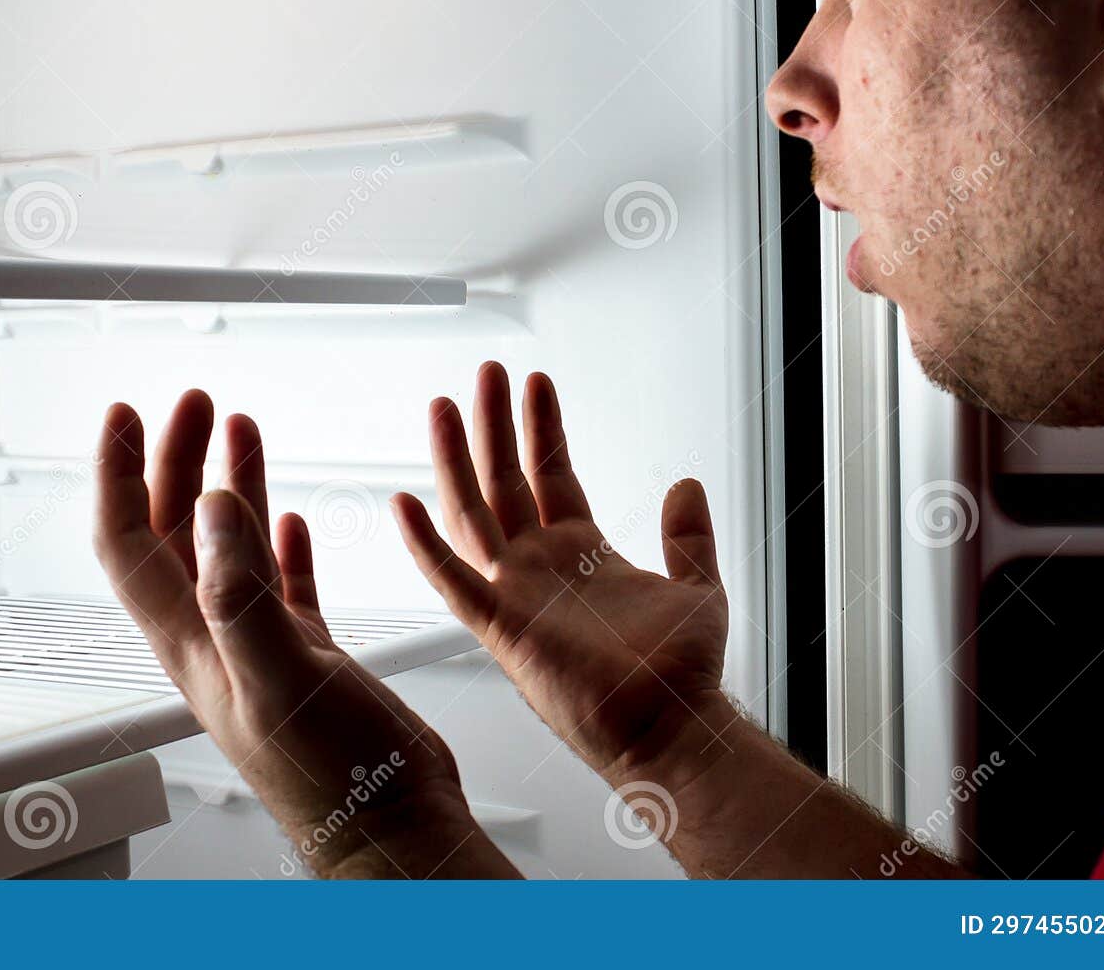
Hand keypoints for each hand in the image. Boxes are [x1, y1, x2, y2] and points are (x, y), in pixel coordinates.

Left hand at [92, 390, 518, 878]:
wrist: (389, 824)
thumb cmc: (332, 776)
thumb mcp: (278, 675)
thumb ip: (241, 592)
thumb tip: (215, 506)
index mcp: (191, 641)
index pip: (128, 542)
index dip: (117, 474)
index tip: (123, 415)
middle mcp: (216, 639)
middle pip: (174, 531)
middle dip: (176, 460)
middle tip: (194, 405)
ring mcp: (261, 647)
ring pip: (229, 549)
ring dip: (229, 485)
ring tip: (240, 431)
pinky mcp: (309, 659)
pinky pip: (283, 585)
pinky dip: (280, 543)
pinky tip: (293, 521)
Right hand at [390, 363, 734, 799]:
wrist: (672, 728)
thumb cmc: (681, 676)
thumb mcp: (698, 587)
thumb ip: (689, 536)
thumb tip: (686, 485)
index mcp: (582, 556)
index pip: (551, 475)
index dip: (542, 428)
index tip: (535, 383)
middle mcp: (541, 570)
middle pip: (504, 481)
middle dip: (494, 425)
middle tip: (485, 375)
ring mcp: (517, 594)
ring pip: (472, 513)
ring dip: (457, 459)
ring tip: (446, 408)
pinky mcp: (502, 626)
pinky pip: (452, 579)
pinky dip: (425, 543)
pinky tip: (405, 503)